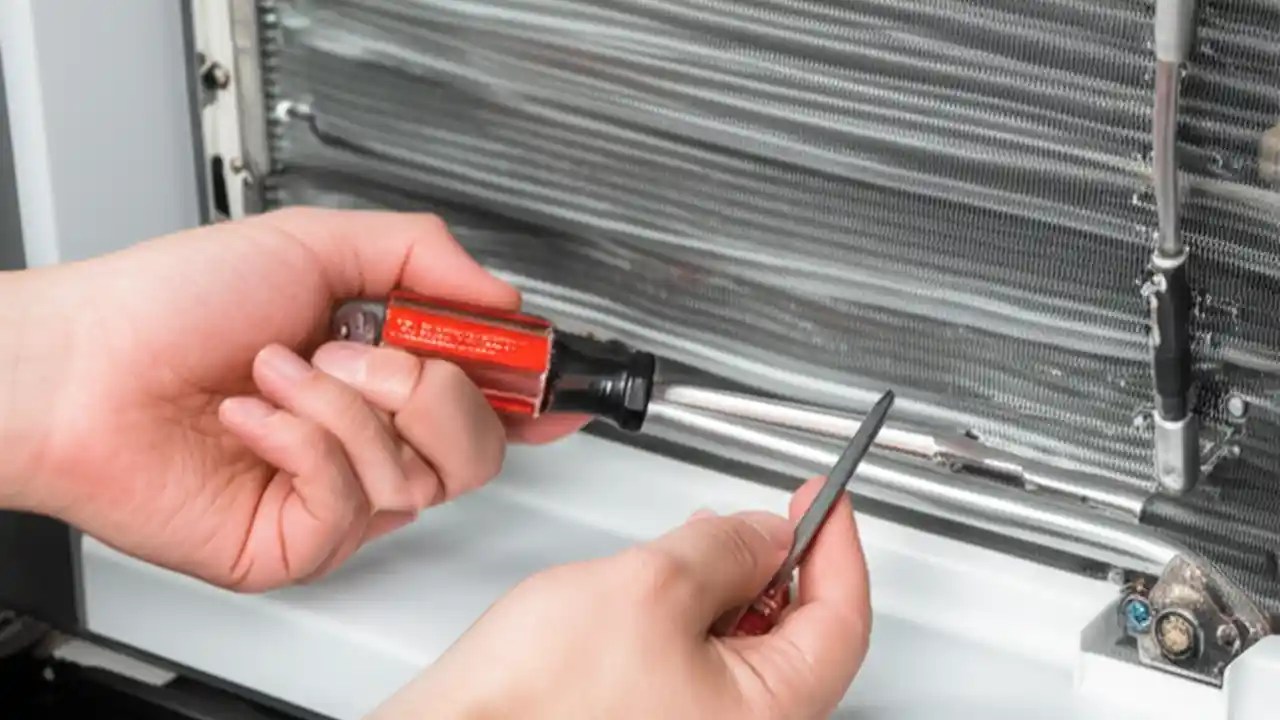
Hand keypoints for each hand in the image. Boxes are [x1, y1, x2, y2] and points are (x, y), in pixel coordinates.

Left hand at [0, 208, 582, 590]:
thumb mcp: (311, 242)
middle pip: (481, 449)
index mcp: (379, 370)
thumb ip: (422, 253)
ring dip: (345, 404)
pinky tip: (255, 419)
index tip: (553, 375)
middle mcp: (366, 436)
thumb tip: (500, 292)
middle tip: (373, 351)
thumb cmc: (170, 305)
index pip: (486, 397)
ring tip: (281, 373)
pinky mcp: (300, 539)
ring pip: (421, 476)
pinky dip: (302, 441)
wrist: (80, 366)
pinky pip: (355, 500)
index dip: (533, 393)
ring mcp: (336, 494)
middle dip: (434, 389)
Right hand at [371, 478, 870, 719]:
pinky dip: (695, 616)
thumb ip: (728, 547)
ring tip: (697, 543)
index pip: (842, 621)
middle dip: (778, 562)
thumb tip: (769, 532)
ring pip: (747, 648)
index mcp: (767, 716)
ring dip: (732, 585)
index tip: (826, 502)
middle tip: (760, 515)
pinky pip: (703, 666)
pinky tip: (665, 588)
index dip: (837, 545)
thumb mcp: (652, 585)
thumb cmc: (536, 702)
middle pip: (799, 636)